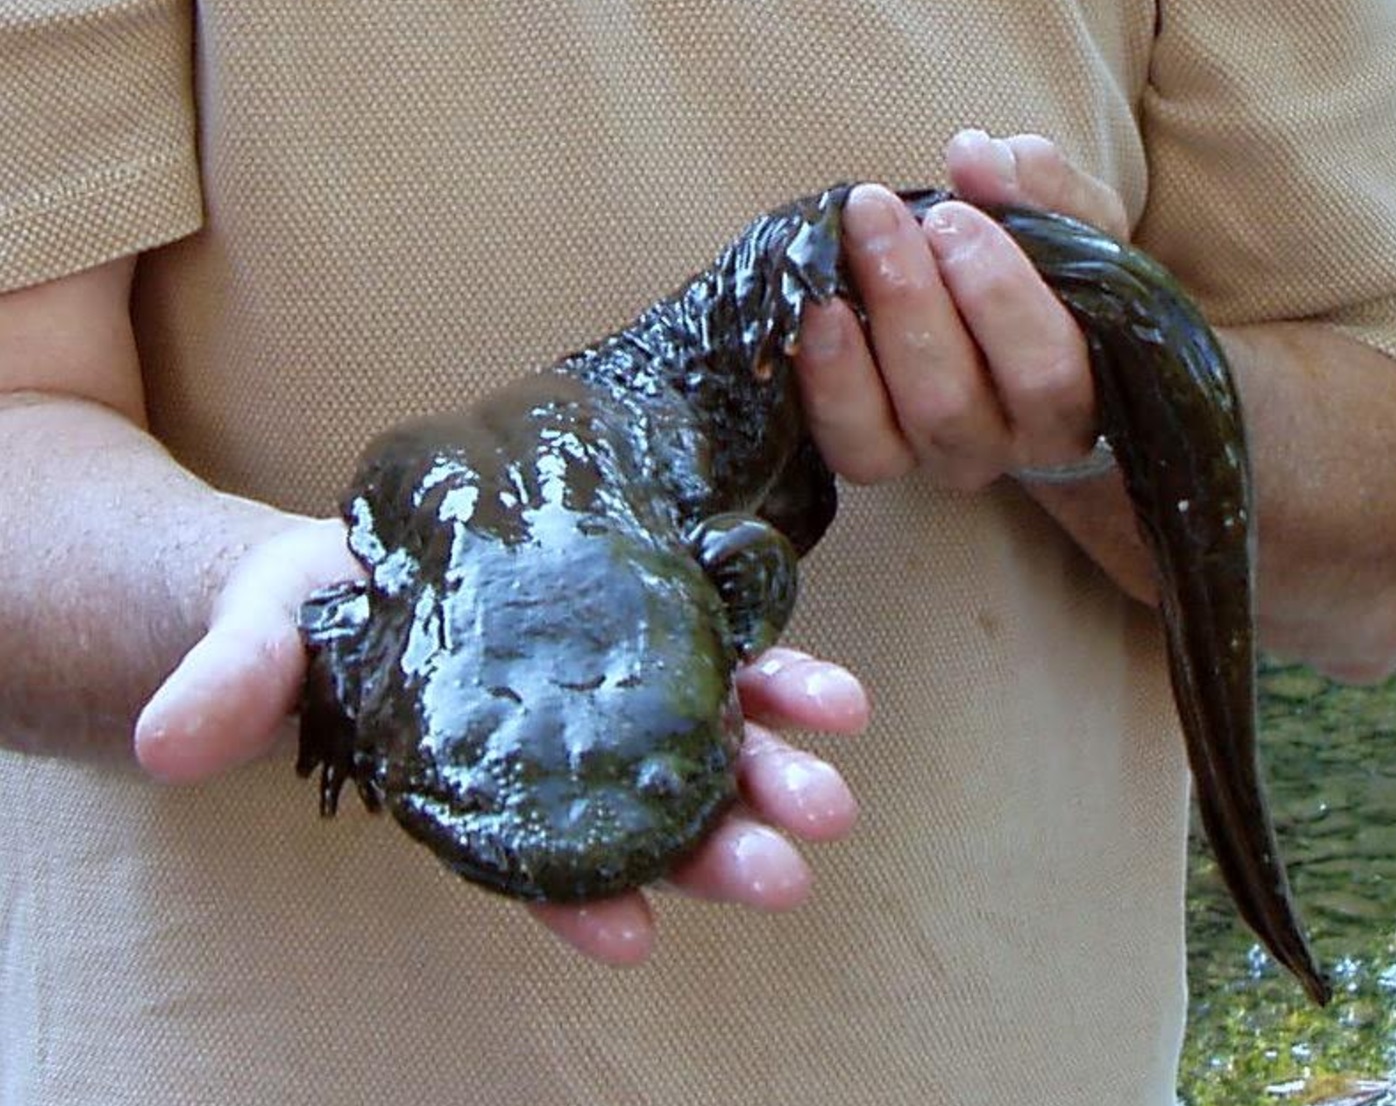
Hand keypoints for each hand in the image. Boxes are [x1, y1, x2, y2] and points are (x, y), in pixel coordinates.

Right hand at [134, 518, 869, 965]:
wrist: (364, 550)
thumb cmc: (307, 611)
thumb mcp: (258, 638)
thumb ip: (231, 687)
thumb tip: (170, 745)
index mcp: (472, 783)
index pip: (526, 867)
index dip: (574, 904)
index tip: (630, 937)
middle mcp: (556, 756)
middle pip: (645, 820)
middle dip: (716, 850)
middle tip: (782, 872)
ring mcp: (612, 692)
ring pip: (705, 750)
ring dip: (770, 770)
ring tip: (832, 787)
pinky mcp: (648, 623)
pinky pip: (725, 658)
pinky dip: (778, 681)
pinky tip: (832, 698)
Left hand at [795, 129, 1130, 491]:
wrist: (1009, 334)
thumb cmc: (1052, 280)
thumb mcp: (1073, 227)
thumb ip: (1042, 189)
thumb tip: (976, 154)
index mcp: (1077, 397)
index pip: (1047, 371)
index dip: (999, 297)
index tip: (955, 216)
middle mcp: (1009, 444)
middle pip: (953, 401)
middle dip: (908, 299)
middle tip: (877, 213)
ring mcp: (938, 457)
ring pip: (893, 426)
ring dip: (856, 335)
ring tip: (837, 249)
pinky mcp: (878, 457)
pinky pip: (847, 442)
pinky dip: (823, 380)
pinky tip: (809, 310)